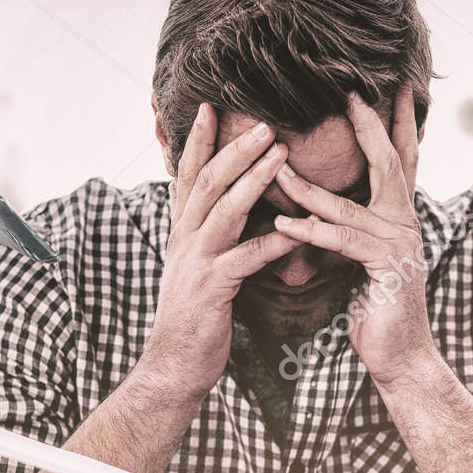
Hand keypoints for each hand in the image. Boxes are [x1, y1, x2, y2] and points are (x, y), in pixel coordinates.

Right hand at [143, 104, 300, 396]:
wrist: (173, 365)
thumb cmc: (194, 318)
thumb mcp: (198, 269)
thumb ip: (212, 238)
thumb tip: (232, 213)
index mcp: (182, 232)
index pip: (189, 176)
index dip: (198, 141)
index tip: (211, 108)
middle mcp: (184, 239)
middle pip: (207, 182)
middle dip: (234, 148)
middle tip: (264, 121)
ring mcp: (195, 262)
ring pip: (223, 210)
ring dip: (252, 179)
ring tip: (281, 154)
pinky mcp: (211, 289)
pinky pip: (246, 258)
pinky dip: (274, 241)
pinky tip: (299, 230)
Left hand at [272, 90, 434, 388]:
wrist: (399, 356)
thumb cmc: (376, 310)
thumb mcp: (362, 260)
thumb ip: (351, 229)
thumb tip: (324, 206)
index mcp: (399, 217)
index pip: (399, 160)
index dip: (393, 123)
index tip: (388, 88)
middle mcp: (405, 223)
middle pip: (390, 163)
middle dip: (370, 126)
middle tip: (352, 93)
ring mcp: (399, 244)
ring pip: (350, 204)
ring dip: (308, 187)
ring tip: (276, 167)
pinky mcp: (386, 268)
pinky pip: (343, 241)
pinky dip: (312, 231)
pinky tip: (284, 225)